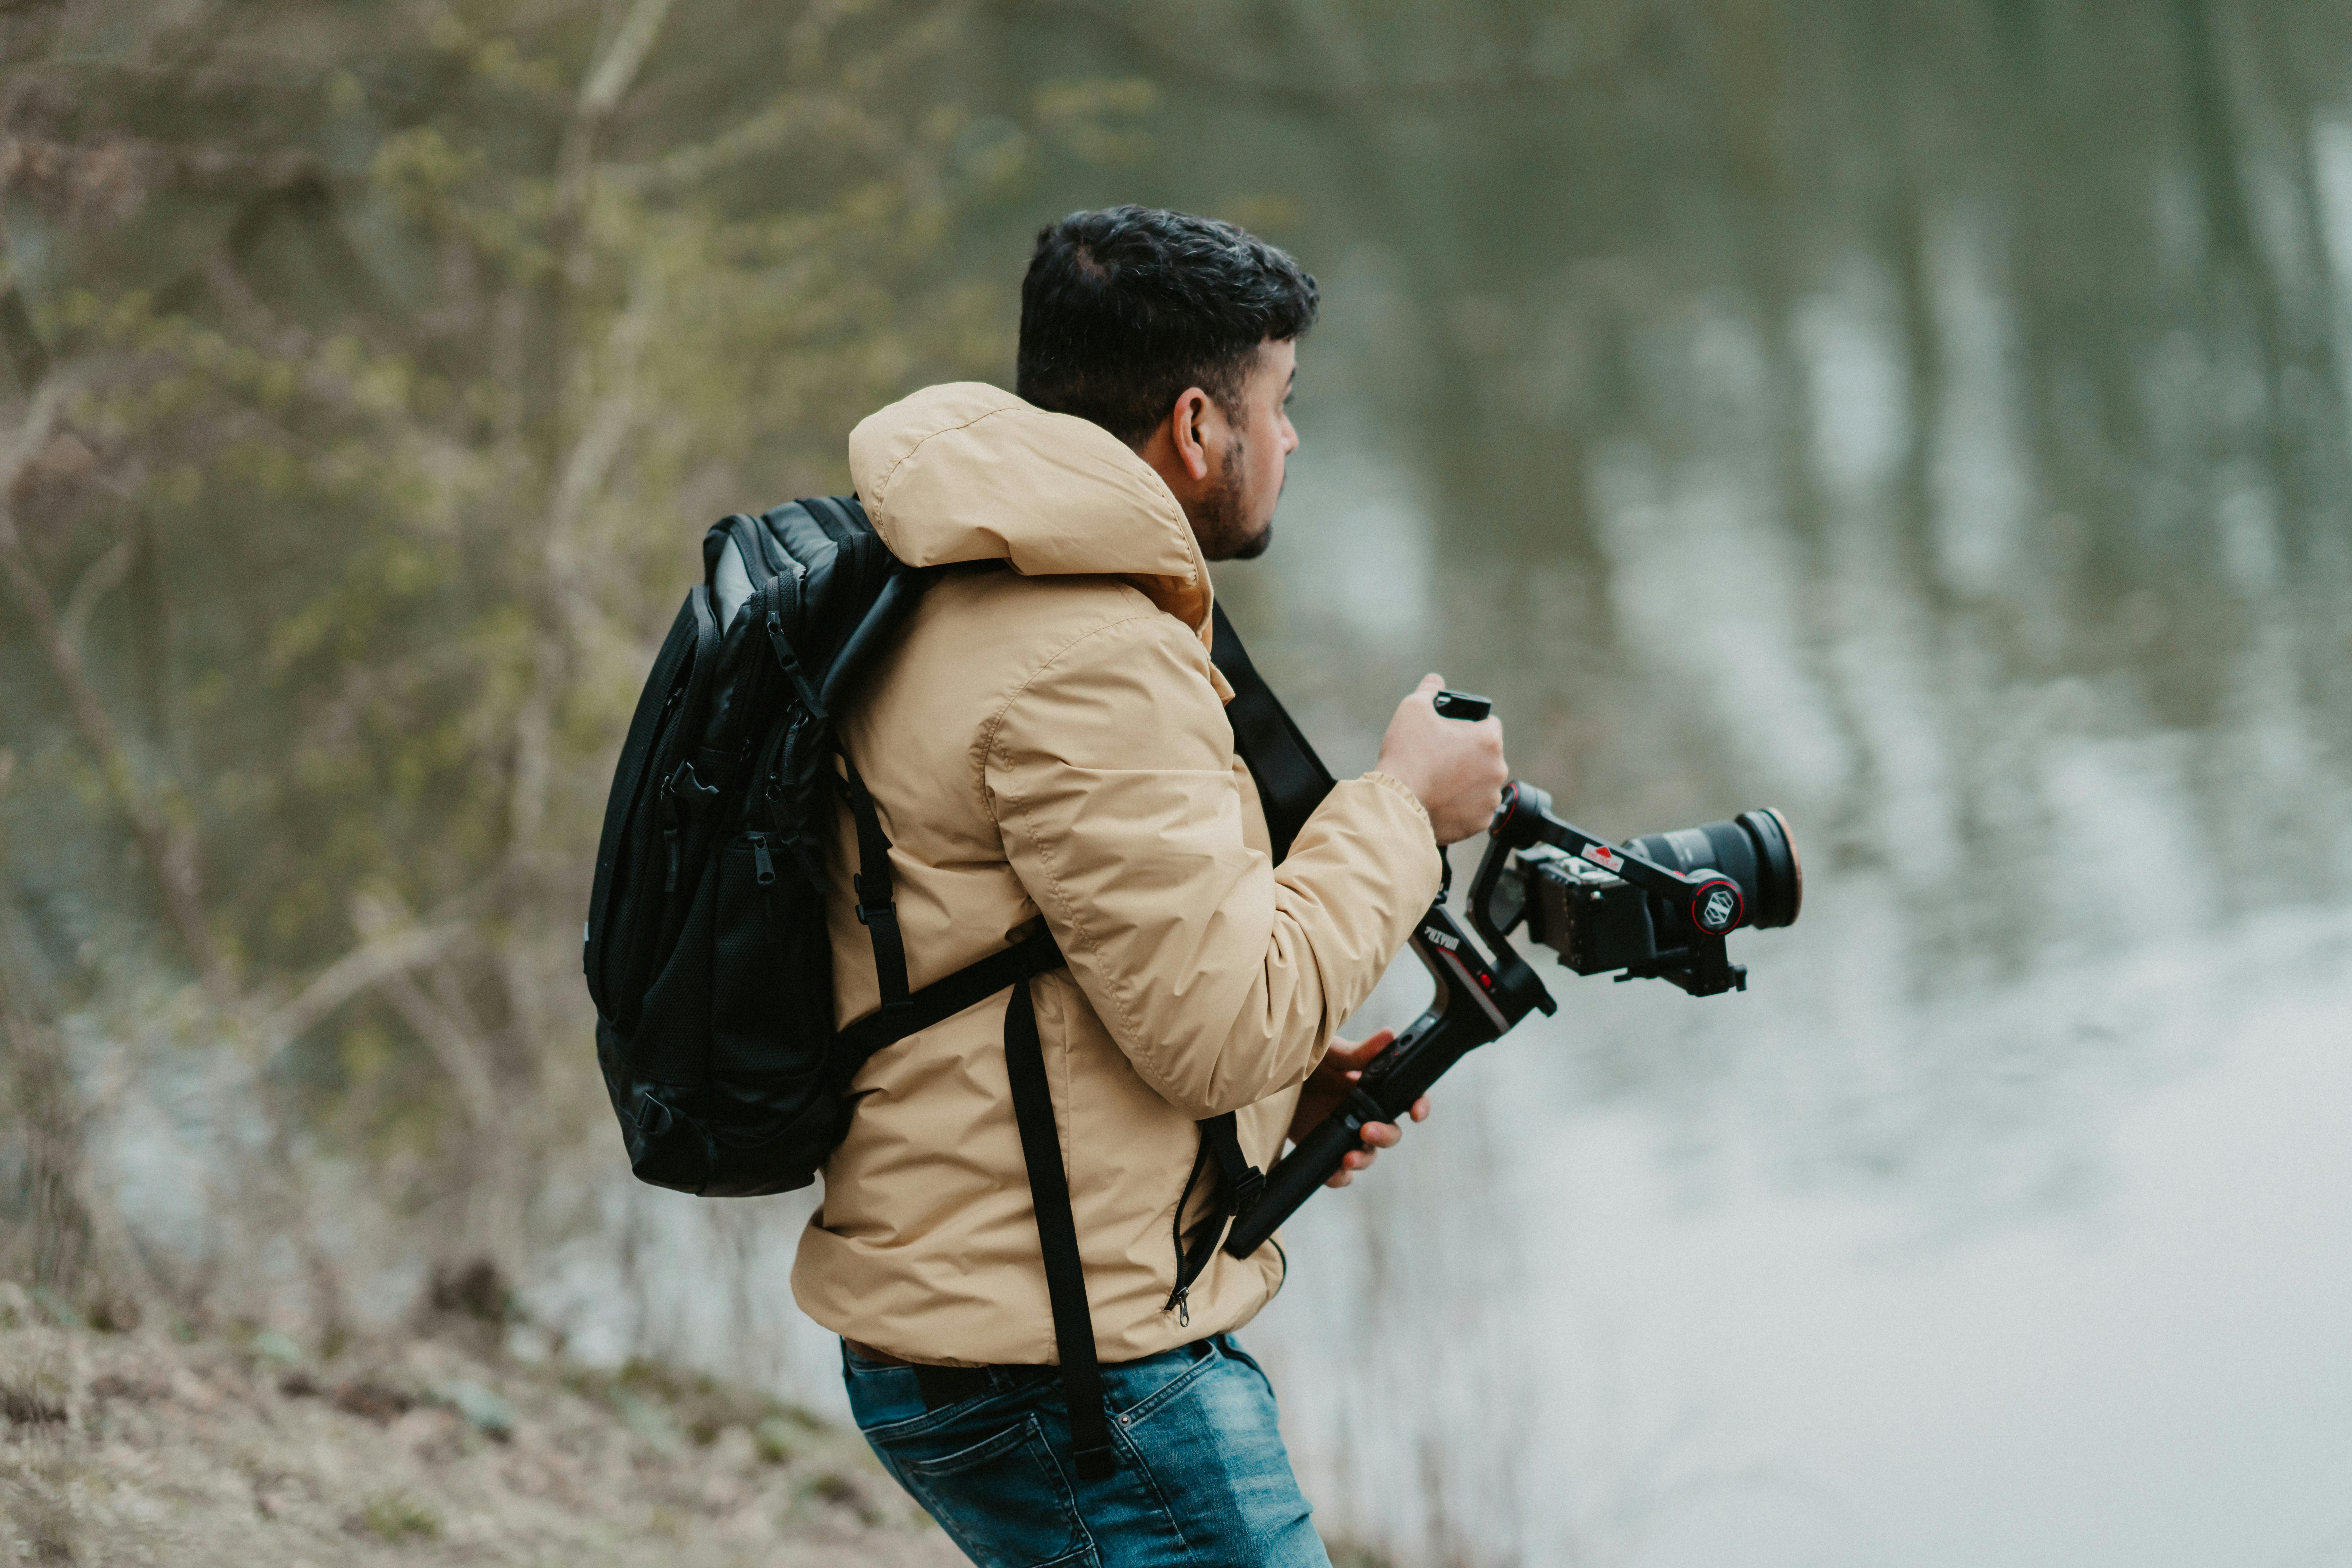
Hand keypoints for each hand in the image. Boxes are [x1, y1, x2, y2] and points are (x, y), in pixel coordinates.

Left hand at [1287, 1030, 1430, 1187]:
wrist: (1268, 1079)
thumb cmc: (1304, 1058)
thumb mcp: (1330, 1054)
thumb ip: (1359, 1052)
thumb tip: (1389, 1036)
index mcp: (1371, 1085)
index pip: (1405, 1096)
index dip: (1418, 1104)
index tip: (1416, 1113)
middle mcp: (1362, 1110)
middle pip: (1390, 1132)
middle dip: (1385, 1136)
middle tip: (1368, 1131)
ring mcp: (1344, 1131)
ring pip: (1367, 1154)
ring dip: (1363, 1159)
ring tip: (1348, 1157)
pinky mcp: (1324, 1147)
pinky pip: (1339, 1170)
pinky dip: (1339, 1176)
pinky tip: (1334, 1172)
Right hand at [1375, 674, 1507, 844]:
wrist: (1397, 802)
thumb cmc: (1407, 754)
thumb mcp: (1413, 708)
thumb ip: (1429, 690)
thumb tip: (1436, 681)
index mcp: (1489, 740)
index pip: (1490, 724)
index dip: (1469, 726)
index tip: (1451, 734)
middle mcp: (1497, 769)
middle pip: (1486, 756)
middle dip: (1468, 755)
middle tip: (1439, 758)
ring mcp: (1490, 799)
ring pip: (1480, 783)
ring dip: (1466, 781)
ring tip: (1438, 781)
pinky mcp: (1479, 822)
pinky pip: (1474, 810)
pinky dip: (1461, 806)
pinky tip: (1440, 801)